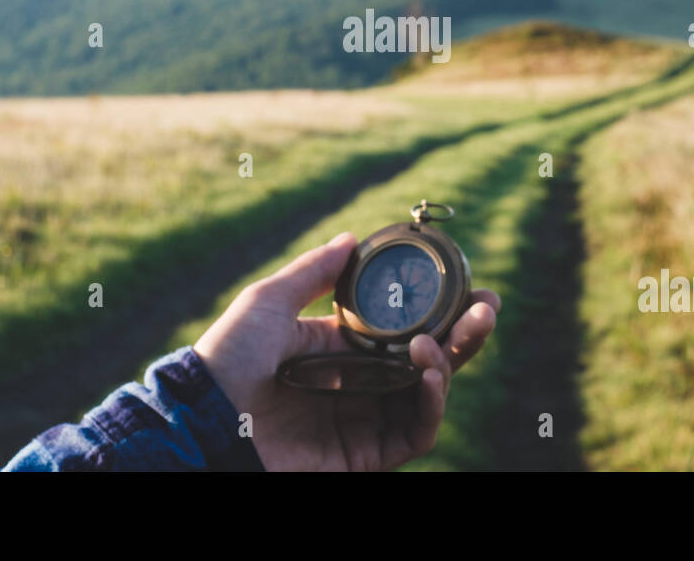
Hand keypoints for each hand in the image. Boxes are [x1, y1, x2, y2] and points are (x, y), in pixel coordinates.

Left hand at [194, 231, 498, 470]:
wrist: (204, 418)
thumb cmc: (228, 358)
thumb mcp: (268, 301)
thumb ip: (314, 272)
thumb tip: (353, 237)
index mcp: (341, 348)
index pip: (404, 328)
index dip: (441, 309)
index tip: (471, 284)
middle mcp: (359, 384)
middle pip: (428, 360)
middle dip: (465, 333)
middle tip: (488, 306)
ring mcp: (364, 420)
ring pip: (429, 396)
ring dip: (448, 365)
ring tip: (438, 343)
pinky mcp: (365, 455)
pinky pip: (415, 433)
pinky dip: (432, 405)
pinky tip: (429, 372)